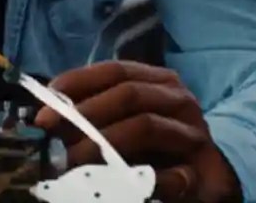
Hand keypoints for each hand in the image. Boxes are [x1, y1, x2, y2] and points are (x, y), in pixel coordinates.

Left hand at [33, 61, 240, 202]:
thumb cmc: (157, 146)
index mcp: (158, 81)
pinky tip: (121, 185)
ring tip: (73, 160)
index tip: (46, 101)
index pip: (115, 70)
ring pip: (145, 126)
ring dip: (103, 143)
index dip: (78, 81)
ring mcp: (194, 135)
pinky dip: (142, 179)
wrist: (209, 177)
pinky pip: (172, 175)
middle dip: (85, 112)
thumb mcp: (125, 121)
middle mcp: (179, 100)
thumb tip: (47, 113)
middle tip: (53, 133)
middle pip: (129, 94)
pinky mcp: (204, 173)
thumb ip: (94, 113)